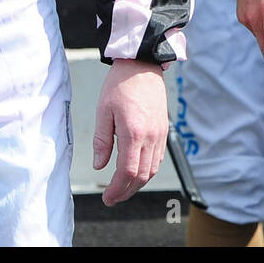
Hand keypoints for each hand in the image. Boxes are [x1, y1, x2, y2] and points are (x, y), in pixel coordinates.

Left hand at [93, 59, 167, 204]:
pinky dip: (147, 171)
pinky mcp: (164, 130)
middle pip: (141, 176)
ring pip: (152, 170)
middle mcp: (150, 137)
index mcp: (133, 133)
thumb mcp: (103, 111)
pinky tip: (136, 171)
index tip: (107, 198)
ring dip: (137, 184)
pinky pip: (158, 159)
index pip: (127, 172)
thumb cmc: (120, 84)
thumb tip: (99, 165)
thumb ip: (102, 140)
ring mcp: (160, 134)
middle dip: (126, 192)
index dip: (117, 190)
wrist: (142, 64)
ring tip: (122, 188)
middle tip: (112, 198)